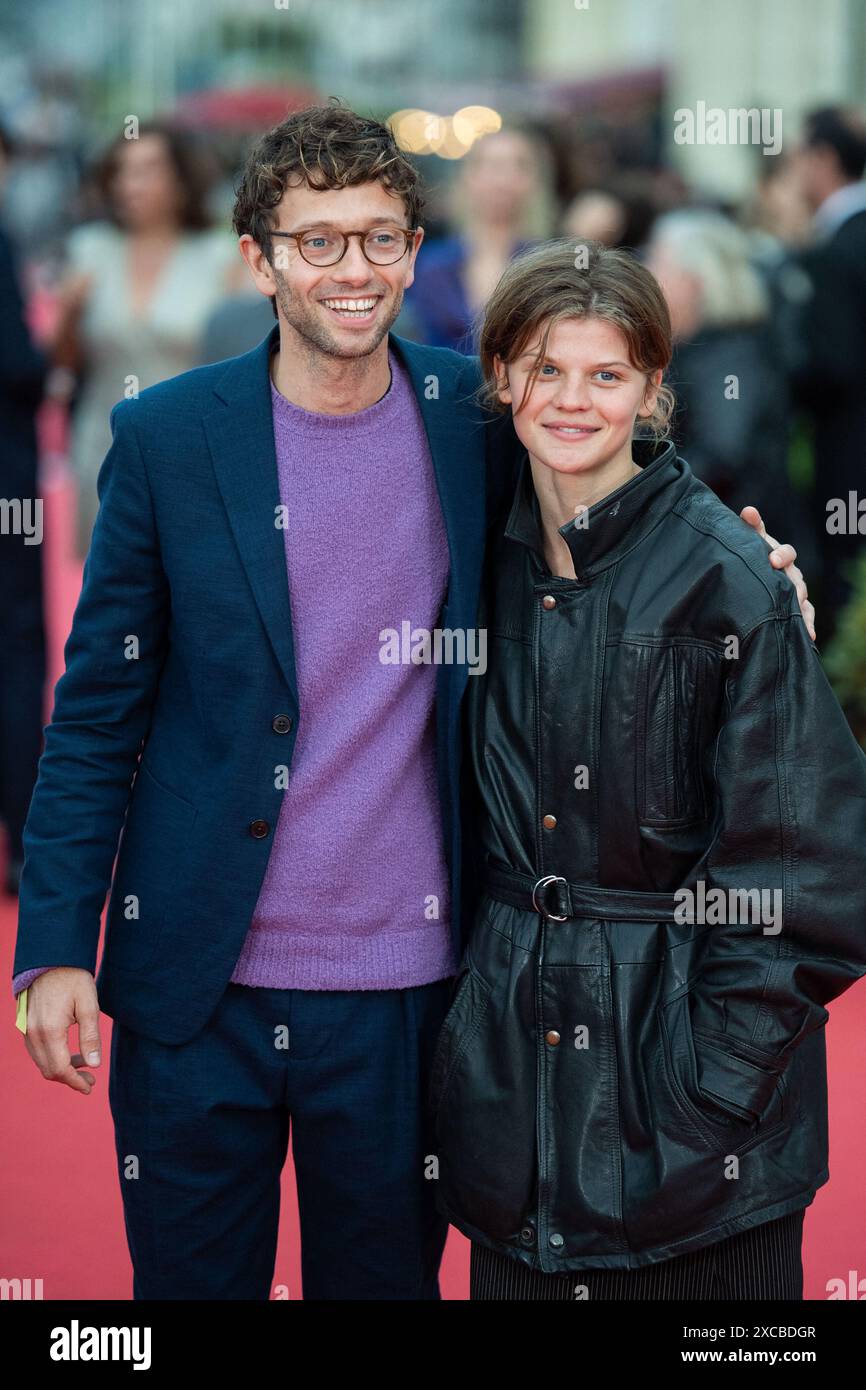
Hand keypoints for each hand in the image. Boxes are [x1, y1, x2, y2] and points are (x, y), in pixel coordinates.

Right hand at [22, 967, 100, 1094]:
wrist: (49, 959)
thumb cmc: (72, 978)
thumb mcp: (88, 1005)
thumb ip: (91, 1036)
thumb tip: (95, 1064)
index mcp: (50, 1030)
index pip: (60, 1069)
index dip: (75, 1082)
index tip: (90, 1087)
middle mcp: (33, 1034)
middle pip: (49, 1070)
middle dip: (70, 1079)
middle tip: (90, 1079)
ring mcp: (26, 1030)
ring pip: (41, 1062)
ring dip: (61, 1069)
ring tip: (84, 1065)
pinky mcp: (26, 1026)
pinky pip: (37, 1052)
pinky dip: (52, 1058)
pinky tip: (69, 1052)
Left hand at [739, 506, 815, 640]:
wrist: (745, 577)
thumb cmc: (748, 555)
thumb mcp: (747, 542)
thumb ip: (750, 527)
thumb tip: (749, 510)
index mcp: (778, 555)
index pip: (786, 552)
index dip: (781, 555)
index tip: (772, 560)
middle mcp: (790, 572)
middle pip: (797, 578)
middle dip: (792, 584)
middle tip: (786, 592)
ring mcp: (794, 590)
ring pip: (802, 597)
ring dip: (801, 606)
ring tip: (797, 616)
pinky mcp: (795, 608)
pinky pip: (805, 616)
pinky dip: (807, 625)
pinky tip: (809, 635)